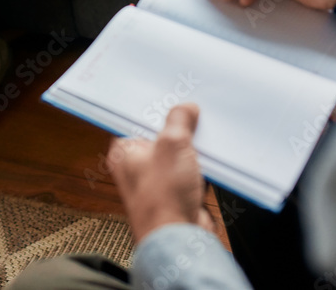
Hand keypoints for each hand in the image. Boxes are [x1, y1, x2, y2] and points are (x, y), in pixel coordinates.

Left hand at [110, 103, 214, 243]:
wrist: (180, 238)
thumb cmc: (163, 196)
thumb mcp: (171, 145)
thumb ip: (178, 120)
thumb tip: (186, 108)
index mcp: (125, 153)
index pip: (138, 121)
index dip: (157, 109)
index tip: (174, 96)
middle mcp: (138, 167)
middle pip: (161, 136)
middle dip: (179, 128)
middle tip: (195, 113)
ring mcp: (158, 181)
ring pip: (179, 154)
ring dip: (193, 148)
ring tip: (205, 135)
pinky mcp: (177, 193)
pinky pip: (191, 170)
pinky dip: (201, 166)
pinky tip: (211, 159)